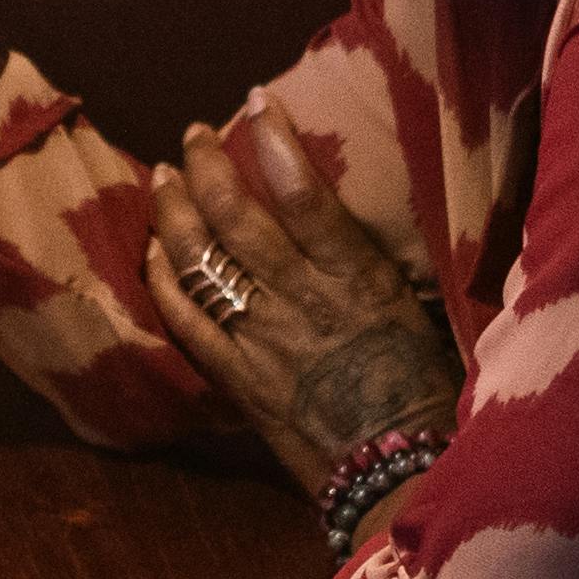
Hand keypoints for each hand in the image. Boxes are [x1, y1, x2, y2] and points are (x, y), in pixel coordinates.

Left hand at [138, 114, 460, 504]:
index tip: (253, 102)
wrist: (401, 477)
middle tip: (192, 133)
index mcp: (358, 278)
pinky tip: (152, 252)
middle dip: (207, 165)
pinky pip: (186, 320)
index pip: (306, 193)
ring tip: (162, 176)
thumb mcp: (415, 312)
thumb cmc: (426, 394)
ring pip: (202, 260)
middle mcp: (303, 299)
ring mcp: (263, 339)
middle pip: (238, 216)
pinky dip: (164, 281)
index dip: (273, 142)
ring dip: (175, 212)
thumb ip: (371, 266)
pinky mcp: (238, 379)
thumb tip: (346, 220)